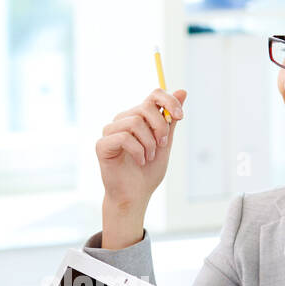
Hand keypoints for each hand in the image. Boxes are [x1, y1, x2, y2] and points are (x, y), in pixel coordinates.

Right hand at [95, 88, 185, 249]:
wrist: (135, 195)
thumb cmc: (148, 171)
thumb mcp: (166, 142)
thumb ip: (171, 119)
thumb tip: (182, 91)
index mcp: (138, 117)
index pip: (153, 95)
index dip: (169, 101)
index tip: (180, 116)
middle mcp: (123, 120)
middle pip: (145, 108)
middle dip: (160, 127)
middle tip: (163, 144)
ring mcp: (110, 131)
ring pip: (135, 122)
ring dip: (149, 143)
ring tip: (149, 157)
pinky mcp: (102, 145)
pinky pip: (124, 137)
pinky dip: (138, 151)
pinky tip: (140, 161)